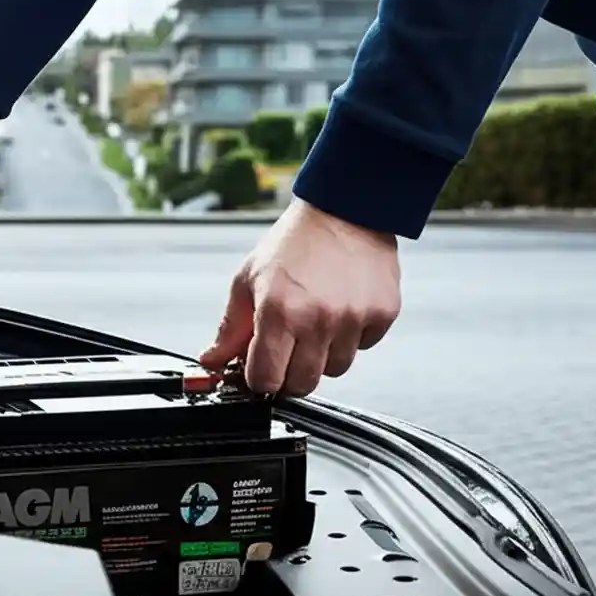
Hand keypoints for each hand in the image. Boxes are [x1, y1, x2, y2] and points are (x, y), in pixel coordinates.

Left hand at [199, 197, 400, 395]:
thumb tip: (213, 360)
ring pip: (336, 369)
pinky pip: (363, 347)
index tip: (260, 369)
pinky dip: (351, 337)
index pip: (266, 379)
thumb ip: (230, 327)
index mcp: (278, 311)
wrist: (346, 211)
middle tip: (287, 349)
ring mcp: (353, 319)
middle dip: (289, 374)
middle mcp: (317, 319)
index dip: (259, 379)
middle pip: (303, 384)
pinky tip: (341, 309)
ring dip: (323, 355)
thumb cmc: (296, 242)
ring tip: (316, 321)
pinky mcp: (382, 315)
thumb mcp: (248, 279)